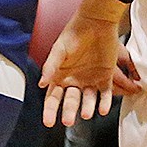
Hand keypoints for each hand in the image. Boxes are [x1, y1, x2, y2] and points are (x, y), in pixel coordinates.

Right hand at [40, 0, 140, 125]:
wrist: (95, 24)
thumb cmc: (73, 35)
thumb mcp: (59, 50)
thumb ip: (50, 67)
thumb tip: (41, 84)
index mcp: (59, 76)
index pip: (52, 97)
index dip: (49, 110)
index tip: (48, 122)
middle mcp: (73, 81)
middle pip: (70, 101)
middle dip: (68, 112)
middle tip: (67, 122)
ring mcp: (90, 80)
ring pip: (88, 99)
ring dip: (87, 108)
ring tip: (87, 114)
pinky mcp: (105, 76)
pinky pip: (105, 93)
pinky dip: (104, 102)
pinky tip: (102, 109)